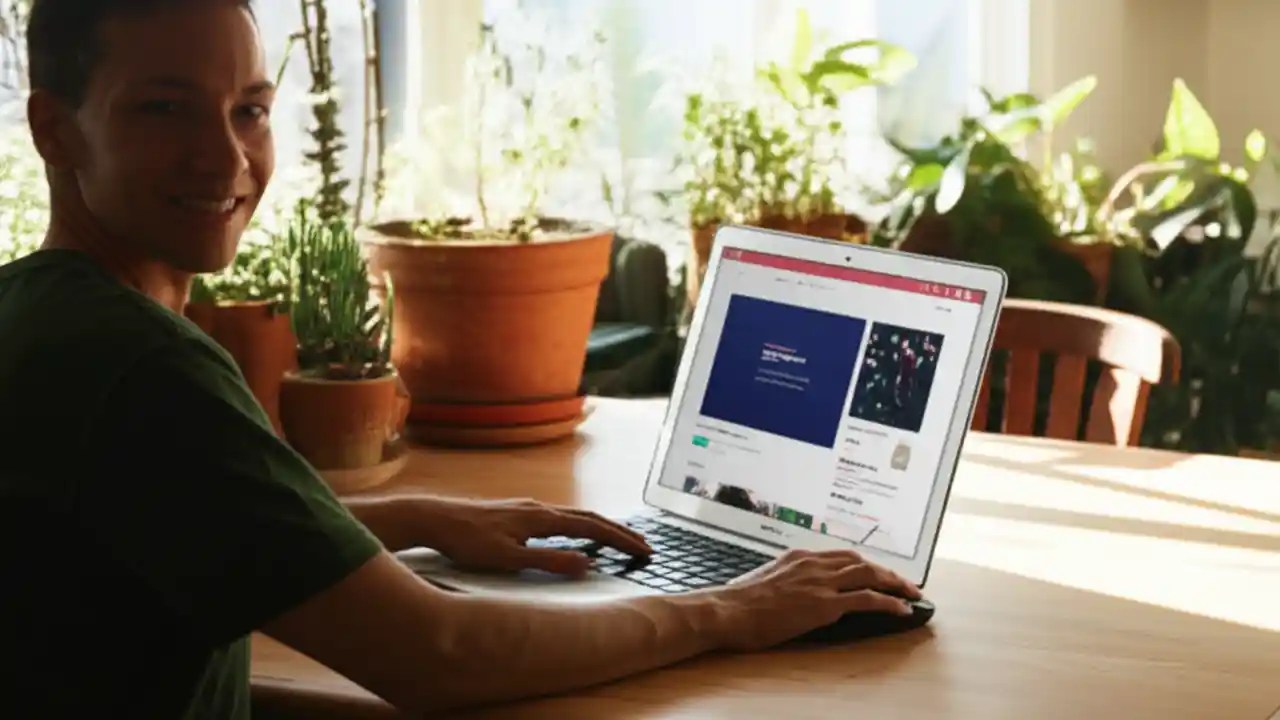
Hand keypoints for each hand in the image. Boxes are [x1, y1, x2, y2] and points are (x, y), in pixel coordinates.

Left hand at [427, 498, 651, 575]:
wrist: (434, 518)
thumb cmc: (467, 541)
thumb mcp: (508, 558)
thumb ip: (549, 561)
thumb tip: (588, 563)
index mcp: (541, 519)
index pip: (592, 528)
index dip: (620, 539)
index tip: (644, 550)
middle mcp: (539, 509)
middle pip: (589, 518)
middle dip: (619, 531)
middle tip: (644, 545)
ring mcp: (528, 509)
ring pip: (575, 516)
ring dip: (601, 527)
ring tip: (619, 539)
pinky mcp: (518, 513)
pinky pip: (560, 518)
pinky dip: (581, 526)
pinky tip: (576, 536)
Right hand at [709, 549, 921, 650]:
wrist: (728, 610)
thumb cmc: (738, 602)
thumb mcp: (765, 580)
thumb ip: (785, 580)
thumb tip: (793, 590)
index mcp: (799, 557)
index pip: (840, 555)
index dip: (863, 563)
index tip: (876, 571)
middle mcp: (813, 563)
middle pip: (860, 561)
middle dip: (886, 570)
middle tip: (905, 582)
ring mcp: (820, 582)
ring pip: (869, 574)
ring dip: (895, 583)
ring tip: (912, 594)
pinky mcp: (824, 604)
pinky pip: (866, 599)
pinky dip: (889, 602)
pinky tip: (902, 609)